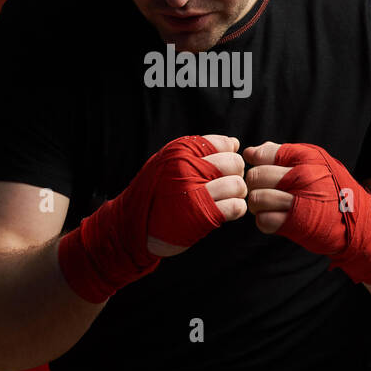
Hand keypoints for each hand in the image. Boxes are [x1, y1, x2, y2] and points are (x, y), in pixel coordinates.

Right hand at [59, 134, 246, 302]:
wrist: (132, 226)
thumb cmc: (153, 193)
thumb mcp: (167, 162)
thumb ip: (200, 150)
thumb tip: (234, 143)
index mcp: (180, 151)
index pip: (223, 144)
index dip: (228, 157)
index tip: (221, 170)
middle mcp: (187, 167)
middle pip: (235, 163)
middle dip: (236, 174)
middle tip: (227, 185)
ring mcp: (194, 191)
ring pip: (238, 185)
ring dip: (237, 194)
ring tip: (226, 199)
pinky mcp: (201, 215)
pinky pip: (236, 207)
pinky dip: (236, 209)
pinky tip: (225, 212)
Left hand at [243, 141, 370, 284]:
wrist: (360, 221)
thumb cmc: (333, 188)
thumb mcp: (315, 161)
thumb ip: (282, 153)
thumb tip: (249, 152)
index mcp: (306, 157)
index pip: (264, 154)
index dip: (257, 164)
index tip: (263, 171)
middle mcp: (303, 176)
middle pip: (255, 176)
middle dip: (254, 185)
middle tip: (263, 190)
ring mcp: (300, 201)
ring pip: (256, 199)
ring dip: (258, 205)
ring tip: (268, 206)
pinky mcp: (297, 225)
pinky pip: (263, 221)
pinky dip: (265, 222)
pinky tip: (275, 219)